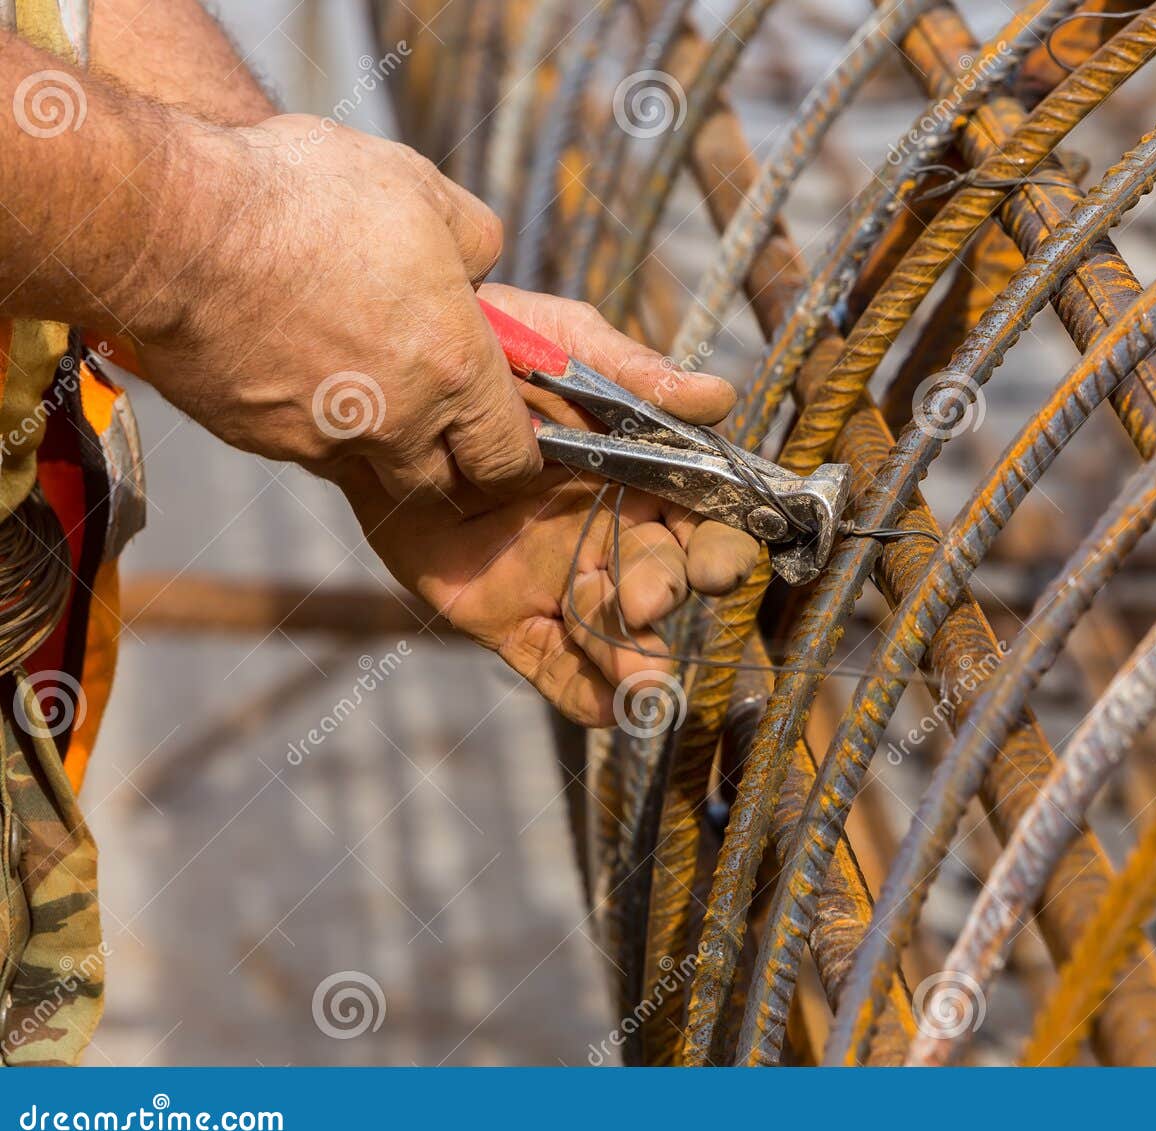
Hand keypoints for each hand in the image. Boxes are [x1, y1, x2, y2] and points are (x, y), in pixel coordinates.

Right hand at [134, 115, 537, 503]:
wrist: (175, 227)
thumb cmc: (308, 199)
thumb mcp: (423, 190)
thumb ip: (474, 238)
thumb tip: (481, 264)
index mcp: (455, 370)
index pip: (510, 458)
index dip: (515, 452)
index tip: (505, 431)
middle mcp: (397, 422)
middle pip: (440, 483)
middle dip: (446, 459)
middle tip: (436, 413)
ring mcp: (323, 438)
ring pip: (367, 467)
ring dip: (375, 441)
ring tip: (358, 381)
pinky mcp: (259, 437)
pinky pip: (300, 444)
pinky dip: (307, 420)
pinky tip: (291, 366)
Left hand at [336, 285, 760, 725]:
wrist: (385, 387)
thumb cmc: (493, 352)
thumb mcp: (566, 346)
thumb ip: (635, 375)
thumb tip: (718, 396)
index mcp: (645, 477)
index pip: (707, 519)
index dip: (723, 545)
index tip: (717, 563)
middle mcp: (614, 535)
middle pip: (663, 578)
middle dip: (662, 591)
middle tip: (645, 597)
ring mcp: (561, 581)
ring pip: (614, 634)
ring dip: (635, 661)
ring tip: (645, 683)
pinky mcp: (502, 616)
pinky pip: (550, 664)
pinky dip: (582, 692)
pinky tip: (607, 711)